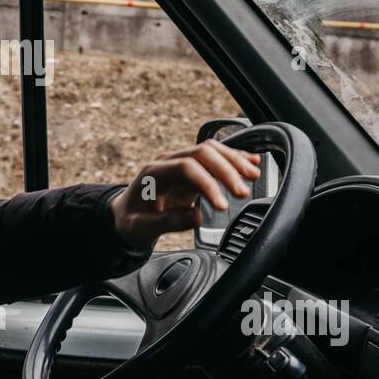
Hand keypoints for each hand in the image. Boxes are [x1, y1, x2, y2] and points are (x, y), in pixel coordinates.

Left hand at [108, 141, 261, 247]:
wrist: (125, 213)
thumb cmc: (132, 221)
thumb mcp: (142, 227)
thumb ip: (169, 222)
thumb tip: (198, 218)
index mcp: (154, 173)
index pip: (186, 166)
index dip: (207, 182)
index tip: (222, 205)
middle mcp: (168, 161)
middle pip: (202, 153)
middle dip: (226, 170)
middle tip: (241, 192)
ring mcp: (180, 161)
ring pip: (211, 150)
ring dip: (234, 160)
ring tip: (253, 174)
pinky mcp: (191, 168)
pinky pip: (214, 157)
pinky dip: (233, 158)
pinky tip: (251, 161)